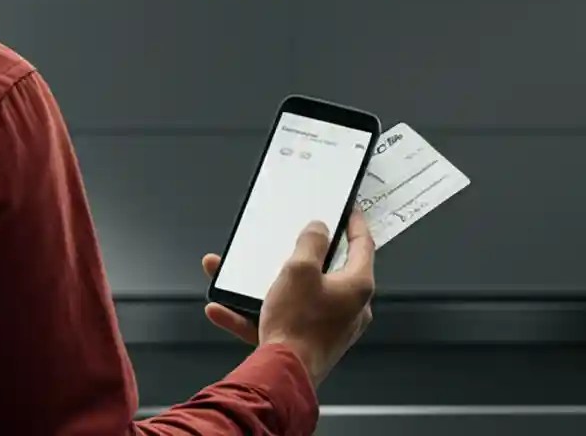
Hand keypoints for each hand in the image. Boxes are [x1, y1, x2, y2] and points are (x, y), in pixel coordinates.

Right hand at [201, 209, 376, 386]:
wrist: (283, 375)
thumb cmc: (298, 323)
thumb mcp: (299, 270)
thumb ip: (310, 243)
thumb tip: (318, 229)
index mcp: (357, 287)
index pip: (363, 246)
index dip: (355, 223)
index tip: (350, 210)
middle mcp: (349, 308)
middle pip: (328, 271)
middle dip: (299, 256)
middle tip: (293, 240)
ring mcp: (329, 328)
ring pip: (296, 296)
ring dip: (265, 285)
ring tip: (236, 279)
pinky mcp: (307, 343)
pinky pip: (278, 320)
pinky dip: (252, 314)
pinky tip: (221, 309)